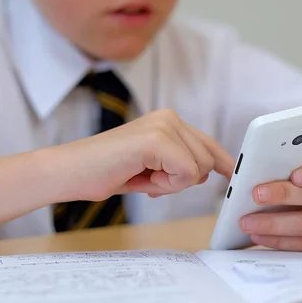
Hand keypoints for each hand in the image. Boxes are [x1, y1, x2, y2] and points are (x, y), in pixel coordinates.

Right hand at [59, 109, 234, 201]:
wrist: (68, 172)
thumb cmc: (106, 172)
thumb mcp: (152, 166)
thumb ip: (178, 163)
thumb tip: (208, 172)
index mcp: (169, 121)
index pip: (208, 144)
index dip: (222, 162)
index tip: (233, 174)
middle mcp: (170, 117)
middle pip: (208, 161)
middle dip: (181, 181)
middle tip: (148, 179)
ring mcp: (164, 125)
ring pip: (198, 169)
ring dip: (171, 184)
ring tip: (141, 175)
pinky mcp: (156, 139)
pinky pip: (185, 173)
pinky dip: (165, 185)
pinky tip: (139, 175)